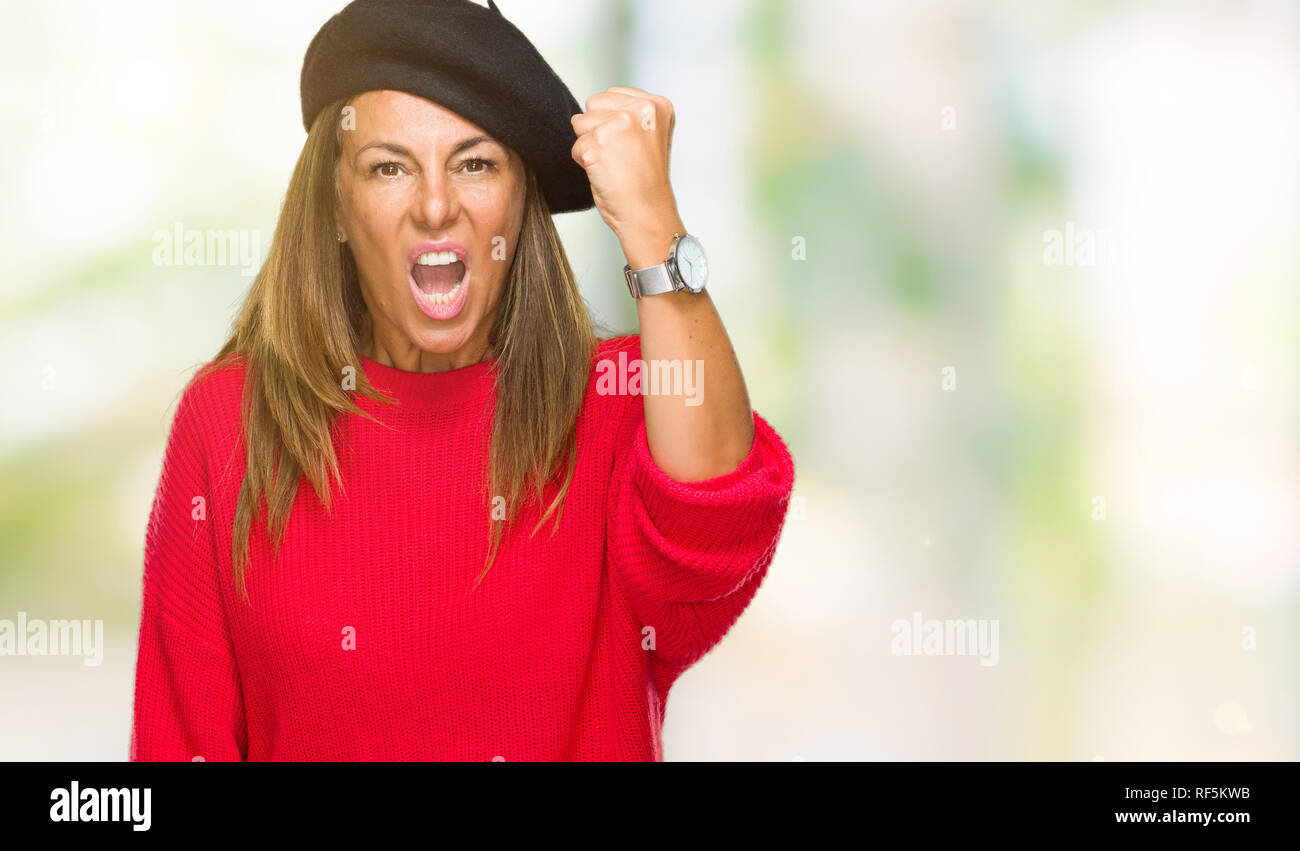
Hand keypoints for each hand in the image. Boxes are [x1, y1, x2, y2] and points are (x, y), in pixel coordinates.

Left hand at [571, 86, 683, 264]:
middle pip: (593, 104)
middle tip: (621, 155)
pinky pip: (576, 147)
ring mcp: (619, 126)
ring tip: (614, 164)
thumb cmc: (646, 181)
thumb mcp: (649, 135)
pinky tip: (606, 174)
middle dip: (598, 129)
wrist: (647, 214)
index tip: (630, 145)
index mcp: (656, 105)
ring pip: (581, 123)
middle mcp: (640, 110)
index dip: (612, 122)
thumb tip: (593, 108)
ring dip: (590, 145)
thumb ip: (629, 114)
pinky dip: (585, 163)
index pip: (611, 95)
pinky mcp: (598, 144)